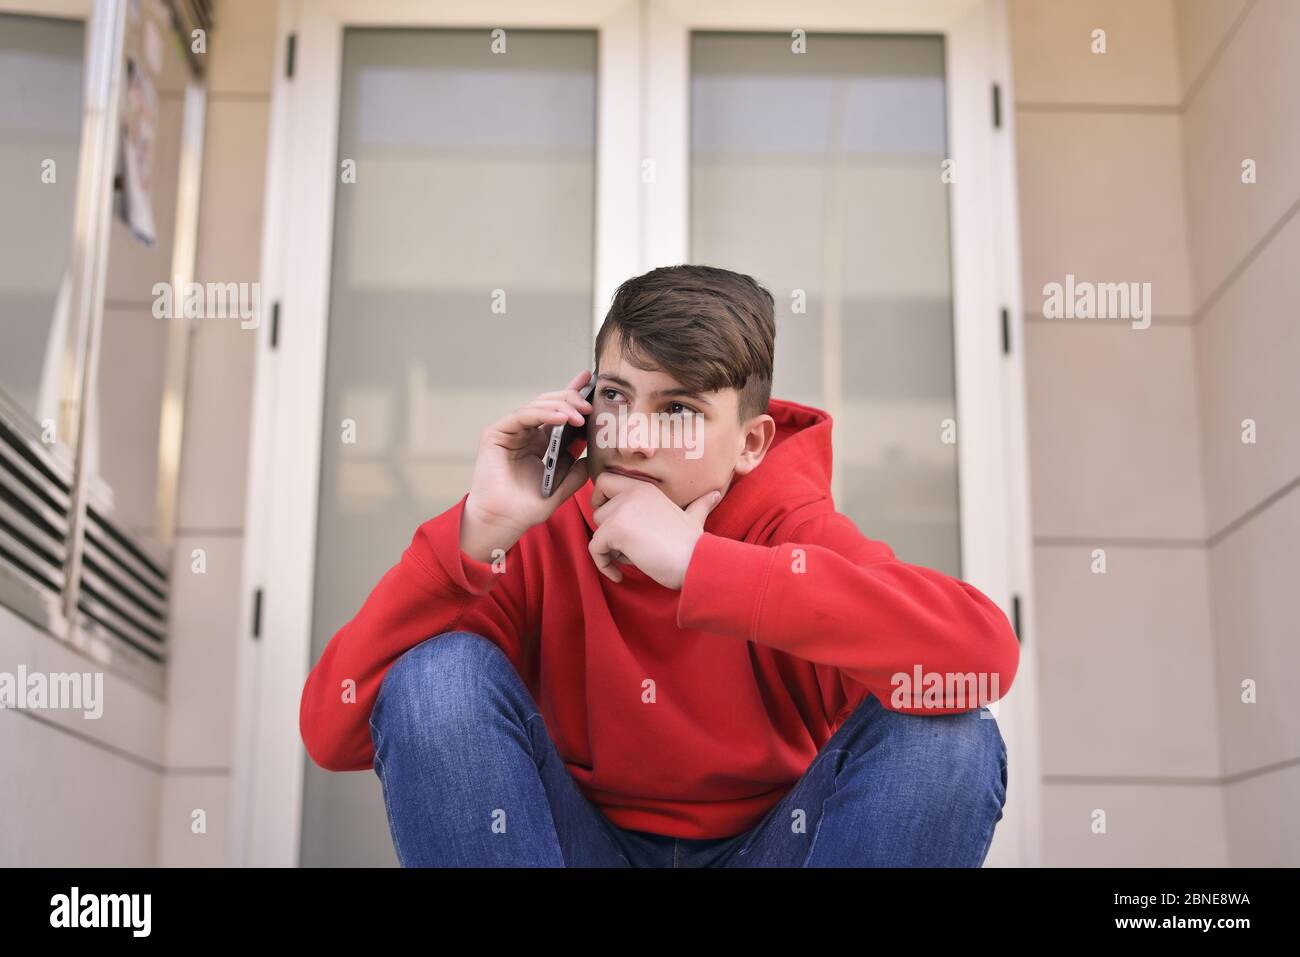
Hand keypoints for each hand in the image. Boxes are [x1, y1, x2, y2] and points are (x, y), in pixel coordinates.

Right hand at [461, 370, 593, 561]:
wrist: (503, 522)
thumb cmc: (526, 508)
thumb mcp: (561, 488)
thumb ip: (576, 472)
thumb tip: (593, 456)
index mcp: (538, 442)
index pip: (558, 413)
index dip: (573, 395)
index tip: (592, 382)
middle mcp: (524, 433)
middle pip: (550, 405)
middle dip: (572, 399)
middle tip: (591, 403)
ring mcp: (510, 431)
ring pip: (539, 406)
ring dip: (563, 407)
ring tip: (581, 414)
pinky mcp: (496, 433)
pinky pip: (524, 416)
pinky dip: (544, 414)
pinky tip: (563, 418)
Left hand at [588, 471, 722, 588]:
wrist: (696, 562)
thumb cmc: (693, 546)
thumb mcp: (694, 518)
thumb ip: (698, 505)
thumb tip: (715, 495)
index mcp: (645, 487)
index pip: (604, 480)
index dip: (601, 499)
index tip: (613, 521)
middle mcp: (632, 492)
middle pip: (597, 509)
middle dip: (607, 530)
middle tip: (627, 545)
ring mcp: (622, 509)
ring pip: (596, 529)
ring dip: (610, 548)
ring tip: (635, 556)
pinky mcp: (616, 529)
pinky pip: (594, 549)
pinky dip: (603, 565)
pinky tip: (619, 574)